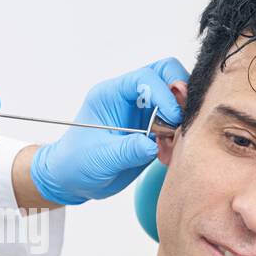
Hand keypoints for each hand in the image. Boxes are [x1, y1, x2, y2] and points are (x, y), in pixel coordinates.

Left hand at [29, 57, 187, 204]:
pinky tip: (165, 156)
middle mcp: (130, 98)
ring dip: (181, 118)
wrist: (73, 181)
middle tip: (183, 119)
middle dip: (180, 93)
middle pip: (166, 74)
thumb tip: (152, 145)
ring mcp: (144, 112)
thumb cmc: (76, 163)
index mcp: (111, 94)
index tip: (173, 117)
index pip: (145, 77)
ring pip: (176, 98)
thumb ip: (127, 150)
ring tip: (171, 145)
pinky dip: (179, 137)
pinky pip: (176, 125)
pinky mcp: (153, 131)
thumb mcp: (100, 158)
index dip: (164, 92)